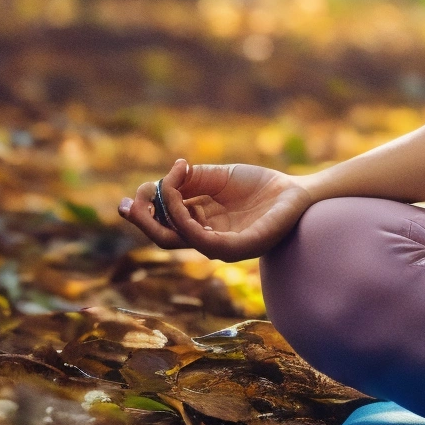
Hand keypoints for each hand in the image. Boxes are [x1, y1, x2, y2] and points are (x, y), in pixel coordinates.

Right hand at [117, 158, 313, 261]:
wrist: (297, 192)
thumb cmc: (259, 186)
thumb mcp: (219, 176)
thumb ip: (191, 179)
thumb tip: (164, 177)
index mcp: (199, 221)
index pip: (162, 220)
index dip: (144, 207)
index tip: (134, 192)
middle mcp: (205, 237)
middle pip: (163, 236)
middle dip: (141, 220)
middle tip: (126, 204)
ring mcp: (220, 245)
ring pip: (179, 239)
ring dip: (163, 214)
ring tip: (162, 189)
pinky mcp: (238, 248)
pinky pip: (204, 241)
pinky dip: (186, 224)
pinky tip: (179, 205)